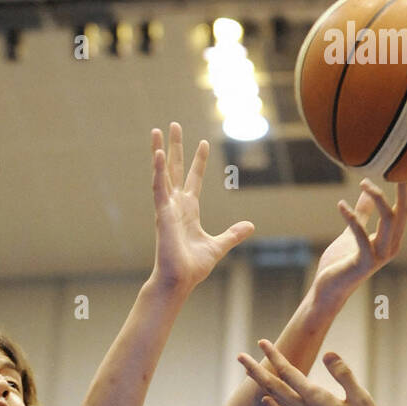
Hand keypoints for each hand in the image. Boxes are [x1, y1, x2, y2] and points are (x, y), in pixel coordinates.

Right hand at [151, 123, 253, 292]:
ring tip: (157, 130)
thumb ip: (233, 234)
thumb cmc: (193, 267)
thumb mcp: (219, 246)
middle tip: (173, 125)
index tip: (203, 142)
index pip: (193, 179)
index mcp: (188, 211)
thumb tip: (250, 226)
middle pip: (175, 169)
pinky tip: (157, 154)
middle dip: (175, 147)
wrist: (180, 280)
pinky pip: (158, 187)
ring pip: (162, 173)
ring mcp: (167, 208)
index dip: (198, 161)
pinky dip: (157, 171)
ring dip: (159, 150)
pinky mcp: (161, 213)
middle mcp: (176, 205)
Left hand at [237, 341, 383, 405]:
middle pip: (273, 385)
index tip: (262, 342)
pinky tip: (267, 401)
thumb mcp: (362, 398)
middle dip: (256, 369)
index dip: (275, 356)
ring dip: (261, 383)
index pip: (289, 372)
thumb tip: (328, 353)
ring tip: (248, 373)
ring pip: (276, 398)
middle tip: (240, 356)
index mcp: (315, 398)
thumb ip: (344, 375)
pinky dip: (272, 405)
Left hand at [311, 178, 406, 304]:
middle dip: (403, 187)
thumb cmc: (340, 263)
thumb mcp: (351, 232)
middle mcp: (391, 246)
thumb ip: (362, 214)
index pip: (405, 209)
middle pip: (403, 211)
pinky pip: (361, 234)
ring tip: (363, 182)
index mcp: (391, 238)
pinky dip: (351, 218)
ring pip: (389, 219)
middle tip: (398, 164)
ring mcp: (380, 255)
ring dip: (378, 198)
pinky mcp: (365, 262)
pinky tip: (340, 205)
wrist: (328, 291)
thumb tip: (367, 191)